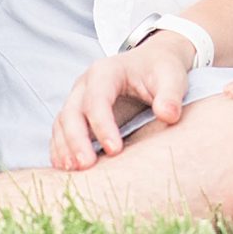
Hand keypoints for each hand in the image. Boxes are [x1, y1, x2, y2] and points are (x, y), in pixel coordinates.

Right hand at [49, 31, 193, 169]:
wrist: (153, 61)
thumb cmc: (161, 70)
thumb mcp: (171, 77)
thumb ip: (170, 95)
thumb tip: (168, 115)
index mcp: (107, 71)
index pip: (97, 98)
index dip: (103, 125)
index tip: (115, 150)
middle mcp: (86, 84)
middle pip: (72, 111)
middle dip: (76, 140)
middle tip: (86, 166)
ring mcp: (78, 98)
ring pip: (62, 123)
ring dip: (64, 148)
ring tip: (73, 171)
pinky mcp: (77, 113)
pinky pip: (61, 132)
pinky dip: (60, 150)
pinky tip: (67, 169)